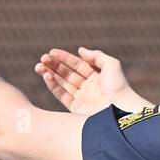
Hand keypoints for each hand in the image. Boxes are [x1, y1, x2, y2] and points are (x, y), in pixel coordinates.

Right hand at [35, 47, 149, 114]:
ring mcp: (81, 98)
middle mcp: (87, 87)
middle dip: (54, 65)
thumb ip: (95, 55)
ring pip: (61, 84)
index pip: (76, 65)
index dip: (64, 58)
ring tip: (39, 66)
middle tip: (43, 58)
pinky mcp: (75, 109)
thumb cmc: (118, 87)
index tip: (52, 52)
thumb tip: (80, 50)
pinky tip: (46, 76)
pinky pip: (61, 95)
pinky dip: (52, 85)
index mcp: (96, 77)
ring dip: (49, 74)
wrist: (120, 110)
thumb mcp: (111, 65)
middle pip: (67, 74)